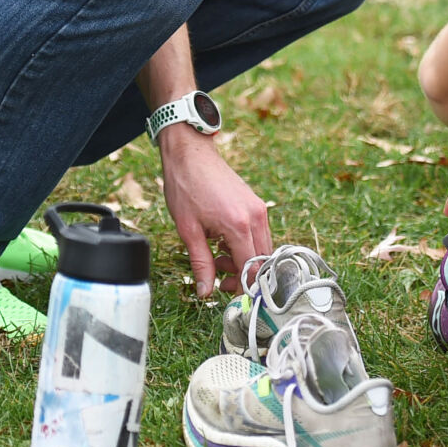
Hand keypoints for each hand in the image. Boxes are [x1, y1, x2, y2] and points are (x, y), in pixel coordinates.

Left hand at [159, 126, 272, 297]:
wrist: (190, 154)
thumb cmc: (186, 187)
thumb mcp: (188, 231)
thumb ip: (201, 264)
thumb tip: (205, 292)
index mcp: (239, 225)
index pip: (252, 269)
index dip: (241, 287)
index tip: (224, 291)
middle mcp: (255, 216)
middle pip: (261, 260)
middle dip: (242, 275)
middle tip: (218, 279)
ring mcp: (258, 208)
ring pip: (262, 247)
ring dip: (243, 260)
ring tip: (215, 259)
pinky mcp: (255, 203)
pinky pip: (258, 233)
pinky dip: (244, 245)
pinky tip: (222, 244)